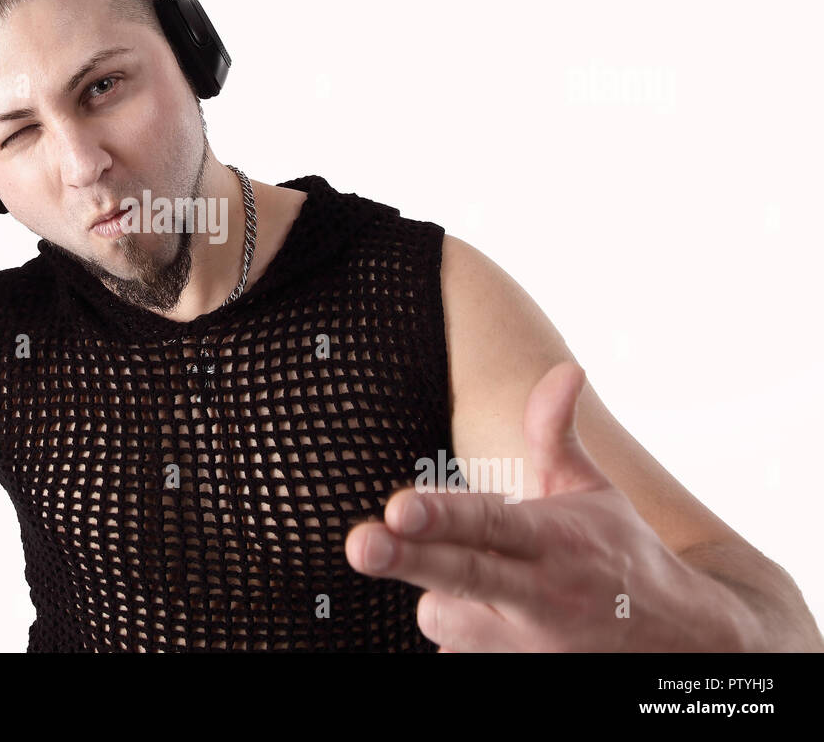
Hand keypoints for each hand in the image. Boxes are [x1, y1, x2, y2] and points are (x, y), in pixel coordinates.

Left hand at [344, 361, 756, 650]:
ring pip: (444, 618)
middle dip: (406, 560)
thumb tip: (566, 370)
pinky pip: (456, 651)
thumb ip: (555, 433)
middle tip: (361, 544)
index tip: (397, 508)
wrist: (682, 641)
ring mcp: (527, 645)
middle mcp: (539, 596)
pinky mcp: (516, 674)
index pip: (491, 524)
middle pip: (460, 575)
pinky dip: (460, 632)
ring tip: (480, 583)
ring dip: (440, 596)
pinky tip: (490, 618)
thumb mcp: (592, 490)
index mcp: (554, 541)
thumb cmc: (621, 555)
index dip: (442, 516)